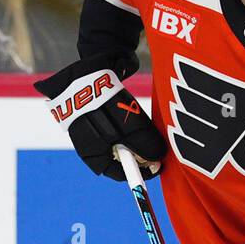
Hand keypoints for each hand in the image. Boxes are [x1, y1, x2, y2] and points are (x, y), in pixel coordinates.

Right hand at [34, 57, 166, 179]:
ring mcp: (91, 128)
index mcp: (93, 155)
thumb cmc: (104, 104)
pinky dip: (127, 121)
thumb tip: (159, 158)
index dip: (141, 172)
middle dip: (140, 152)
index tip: (158, 165)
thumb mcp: (130, 128)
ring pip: (120, 139)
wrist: (85, 71)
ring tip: (142, 123)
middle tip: (155, 144)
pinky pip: (116, 124)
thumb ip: (145, 146)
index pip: (120, 173)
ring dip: (135, 136)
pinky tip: (131, 109)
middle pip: (121, 157)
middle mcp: (90, 145)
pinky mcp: (95, 113)